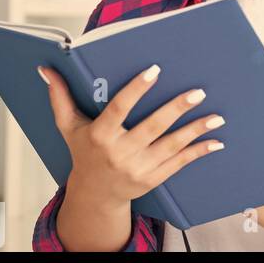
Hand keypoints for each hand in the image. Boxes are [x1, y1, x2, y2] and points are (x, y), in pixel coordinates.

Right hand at [39, 64, 225, 209]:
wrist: (95, 193)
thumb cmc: (84, 152)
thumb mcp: (68, 127)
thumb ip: (60, 98)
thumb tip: (46, 69)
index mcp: (99, 135)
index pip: (119, 108)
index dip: (136, 89)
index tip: (154, 70)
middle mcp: (119, 152)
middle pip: (152, 127)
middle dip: (176, 109)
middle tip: (198, 92)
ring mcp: (138, 168)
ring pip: (171, 145)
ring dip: (196, 130)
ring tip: (217, 116)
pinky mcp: (153, 179)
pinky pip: (179, 163)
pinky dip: (199, 152)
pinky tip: (216, 141)